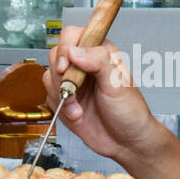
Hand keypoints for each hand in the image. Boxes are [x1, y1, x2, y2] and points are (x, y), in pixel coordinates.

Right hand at [44, 26, 163, 163]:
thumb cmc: (130, 111)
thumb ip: (98, 61)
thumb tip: (75, 51)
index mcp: (99, 53)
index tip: (68, 65)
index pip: (72, 36)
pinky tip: (77, 114)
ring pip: (49, 77)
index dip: (65, 48)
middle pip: (56, 56)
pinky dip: (60, 108)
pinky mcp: (65, 100)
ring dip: (61, 95)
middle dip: (62, 76)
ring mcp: (73, 82)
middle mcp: (84, 65)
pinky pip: (49, 97)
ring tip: (79, 107)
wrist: (126, 142)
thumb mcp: (118, 83)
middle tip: (75, 89)